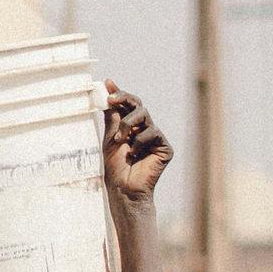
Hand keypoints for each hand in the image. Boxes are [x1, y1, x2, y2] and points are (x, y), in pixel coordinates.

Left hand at [104, 86, 172, 203]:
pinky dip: (140, 141)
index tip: (108, 83)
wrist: (124, 188)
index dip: (118, 93)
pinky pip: (153, 133)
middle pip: (137, 104)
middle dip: (123, 99)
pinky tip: (135, 154)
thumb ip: (112, 117)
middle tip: (111, 99)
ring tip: (120, 141)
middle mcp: (143, 129)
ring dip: (128, 125)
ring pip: (144, 115)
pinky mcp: (164, 147)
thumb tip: (108, 94)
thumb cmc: (116, 167)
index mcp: (130, 127)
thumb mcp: (110, 138)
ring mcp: (155, 138)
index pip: (126, 105)